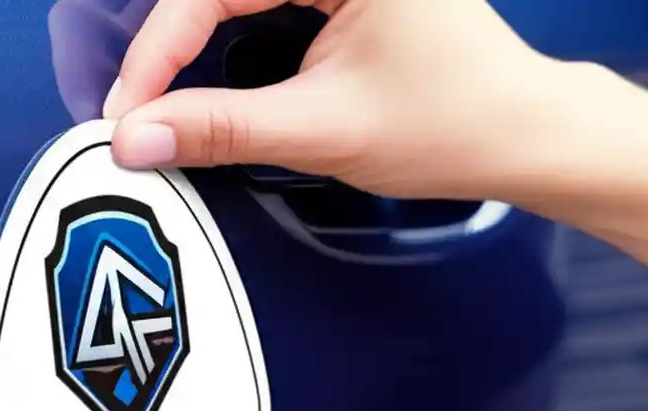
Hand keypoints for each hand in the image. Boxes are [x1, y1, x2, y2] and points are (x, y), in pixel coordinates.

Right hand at [105, 0, 575, 198]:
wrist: (520, 134)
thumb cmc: (452, 123)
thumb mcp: (322, 130)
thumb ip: (221, 129)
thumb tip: (137, 136)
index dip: (159, 50)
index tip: (128, 109)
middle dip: (168, 46)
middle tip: (135, 110)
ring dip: (190, 41)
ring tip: (158, 98)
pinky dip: (224, 37)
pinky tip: (202, 78)